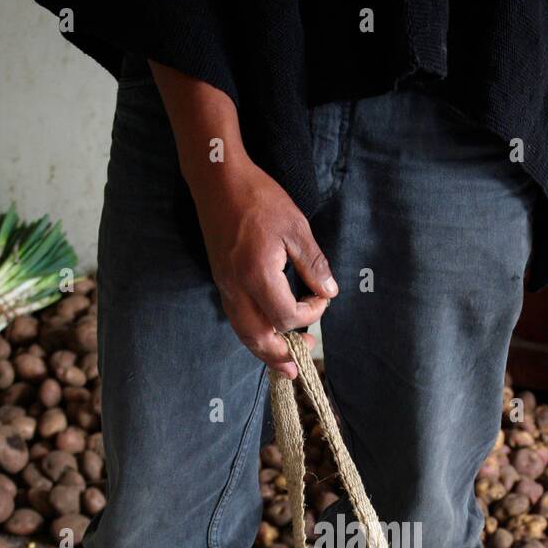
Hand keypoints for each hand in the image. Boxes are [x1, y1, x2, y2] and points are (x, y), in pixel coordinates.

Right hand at [193, 156, 335, 376]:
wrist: (218, 181)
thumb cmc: (259, 199)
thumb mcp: (296, 228)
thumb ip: (313, 265)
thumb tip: (329, 293)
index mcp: (257, 275)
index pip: (286, 316)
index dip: (309, 315)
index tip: (322, 298)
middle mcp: (237, 288)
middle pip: (257, 337)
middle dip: (280, 354)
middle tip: (299, 366)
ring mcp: (225, 286)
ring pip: (243, 332)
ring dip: (264, 350)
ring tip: (283, 363)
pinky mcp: (221, 280)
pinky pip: (236, 318)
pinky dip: (252, 333)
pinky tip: (264, 335)